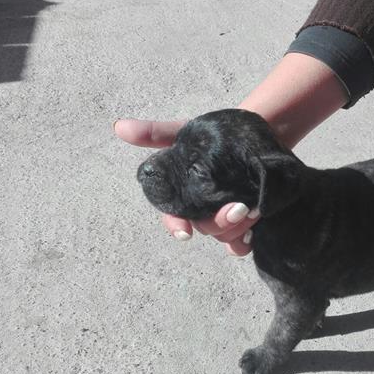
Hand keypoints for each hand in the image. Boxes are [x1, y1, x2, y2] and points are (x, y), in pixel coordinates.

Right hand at [115, 53, 347, 255]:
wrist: (254, 135)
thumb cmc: (214, 138)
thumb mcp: (186, 134)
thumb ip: (156, 134)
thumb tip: (119, 127)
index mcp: (183, 195)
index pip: (173, 217)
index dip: (175, 225)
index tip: (184, 232)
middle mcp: (201, 211)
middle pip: (205, 228)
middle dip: (219, 222)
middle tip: (239, 207)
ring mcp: (223, 219)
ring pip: (224, 237)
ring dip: (237, 228)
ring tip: (254, 209)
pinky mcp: (245, 224)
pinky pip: (239, 246)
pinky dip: (243, 244)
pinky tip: (253, 232)